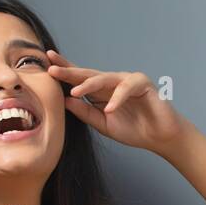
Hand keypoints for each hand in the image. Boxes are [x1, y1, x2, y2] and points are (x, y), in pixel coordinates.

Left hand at [46, 50, 189, 154]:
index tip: (46, 67)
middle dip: (70, 71)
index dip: (64, 72)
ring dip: (89, 84)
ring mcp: (127, 80)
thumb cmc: (134, 130)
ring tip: (76, 91)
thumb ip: (85, 112)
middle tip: (52, 69)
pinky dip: (118, 99)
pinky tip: (109, 109)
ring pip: (105, 78)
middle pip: (88, 74)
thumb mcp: (103, 124)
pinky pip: (126, 88)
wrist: (159, 137)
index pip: (80, 79)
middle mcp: (112, 82)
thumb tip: (65, 100)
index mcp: (101, 91)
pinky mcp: (143, 83)